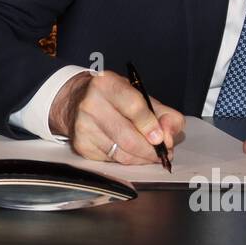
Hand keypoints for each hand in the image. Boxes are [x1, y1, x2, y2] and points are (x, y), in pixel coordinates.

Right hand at [50, 71, 184, 164]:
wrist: (76, 101)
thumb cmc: (113, 99)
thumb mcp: (141, 96)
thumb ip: (164, 114)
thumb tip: (169, 136)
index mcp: (107, 84)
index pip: (133, 107)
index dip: (151, 125)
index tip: (162, 138)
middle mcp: (91, 104)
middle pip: (128, 137)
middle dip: (150, 150)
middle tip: (162, 153)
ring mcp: (83, 126)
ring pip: (121, 153)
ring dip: (141, 158)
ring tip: (150, 154)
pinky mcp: (81, 145)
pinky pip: (112, 160)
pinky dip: (126, 160)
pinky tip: (130, 152)